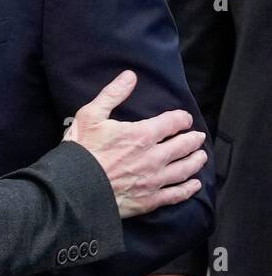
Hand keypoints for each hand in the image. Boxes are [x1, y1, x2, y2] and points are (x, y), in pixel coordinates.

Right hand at [63, 70, 206, 218]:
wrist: (75, 187)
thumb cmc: (81, 150)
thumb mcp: (90, 115)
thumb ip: (112, 94)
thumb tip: (130, 76)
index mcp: (142, 135)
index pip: (172, 123)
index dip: (182, 119)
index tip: (184, 119)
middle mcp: (154, 157)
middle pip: (183, 146)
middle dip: (193, 139)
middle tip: (198, 137)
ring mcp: (154, 180)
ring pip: (184, 169)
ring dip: (195, 161)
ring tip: (201, 156)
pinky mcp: (149, 199)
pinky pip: (176, 194)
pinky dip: (188, 189)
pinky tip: (194, 185)